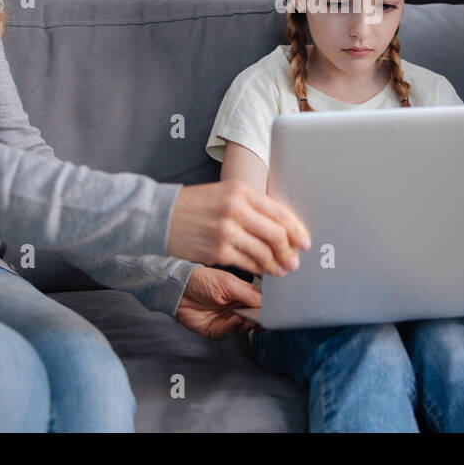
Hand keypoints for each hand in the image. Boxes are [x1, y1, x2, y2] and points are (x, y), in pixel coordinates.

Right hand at [167, 179, 310, 276]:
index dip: (296, 229)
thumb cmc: (195, 205)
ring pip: (264, 252)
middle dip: (289, 251)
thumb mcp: (224, 194)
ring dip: (276, 264)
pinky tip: (263, 274)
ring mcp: (227, 231)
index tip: (305, 241)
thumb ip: (251, 206)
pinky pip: (247, 264)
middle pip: (276, 233)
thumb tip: (281, 226)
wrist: (159, 216)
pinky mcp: (218, 251)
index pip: (279, 211)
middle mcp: (236, 208)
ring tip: (281, 271)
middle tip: (295, 262)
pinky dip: (259, 271)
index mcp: (241, 190)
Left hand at [176, 266, 261, 338]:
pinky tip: (234, 319)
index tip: (271, 310)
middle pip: (253, 319)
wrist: (179, 288)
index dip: (265, 308)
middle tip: (260, 315)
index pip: (259, 304)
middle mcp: (236, 308)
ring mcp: (225, 320)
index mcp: (242, 295)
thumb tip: (265, 302)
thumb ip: (248, 293)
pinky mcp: (215, 330)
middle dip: (257, 318)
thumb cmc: (202, 280)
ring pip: (243, 328)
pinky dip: (232, 328)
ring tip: (245, 316)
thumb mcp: (228, 282)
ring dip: (245, 323)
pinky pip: (227, 333)